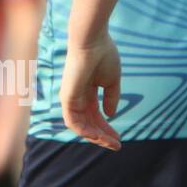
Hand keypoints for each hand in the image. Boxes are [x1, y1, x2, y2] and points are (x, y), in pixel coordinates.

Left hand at [60, 36, 121, 150]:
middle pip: (88, 123)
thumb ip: (111, 98)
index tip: (119, 138)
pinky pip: (73, 121)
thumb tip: (111, 115)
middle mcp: (76, 97)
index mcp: (86, 92)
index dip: (106, 128)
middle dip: (103, 136)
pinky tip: (99, 137)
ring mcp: (70, 98)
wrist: (92, 41)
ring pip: (80, 126)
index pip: (95, 116)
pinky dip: (85, 131)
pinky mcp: (67, 97)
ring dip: (95, 137)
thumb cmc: (103, 55)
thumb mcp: (111, 81)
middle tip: (117, 145)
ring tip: (111, 143)